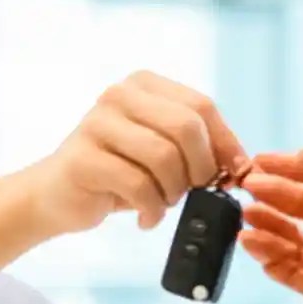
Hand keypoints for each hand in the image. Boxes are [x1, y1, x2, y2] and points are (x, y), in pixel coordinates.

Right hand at [25, 70, 246, 235]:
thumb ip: (200, 149)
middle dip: (200, 169)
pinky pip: (138, 185)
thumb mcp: (164, 153)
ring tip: (163, 203)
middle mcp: (119, 94)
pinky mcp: (82, 157)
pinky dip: (152, 210)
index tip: (236, 174)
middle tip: (193, 192)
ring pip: (163, 157)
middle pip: (186, 127)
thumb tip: (244, 167)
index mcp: (145, 84)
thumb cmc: (120, 173)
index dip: (226, 144)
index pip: (202, 106)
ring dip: (173, 192)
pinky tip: (146, 218)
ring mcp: (97, 122)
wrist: (58, 195)